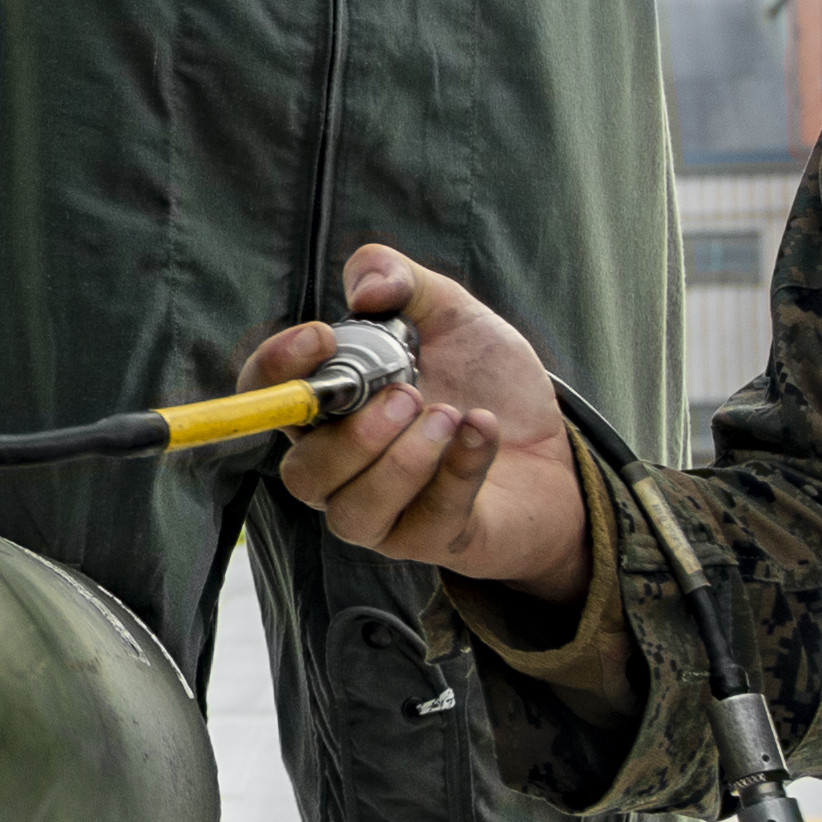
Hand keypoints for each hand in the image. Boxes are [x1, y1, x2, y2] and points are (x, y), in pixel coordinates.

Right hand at [244, 243, 603, 592]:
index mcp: (330, 409)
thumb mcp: (450, 313)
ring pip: (352, 511)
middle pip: (302, 473)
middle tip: (409, 393)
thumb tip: (364, 291)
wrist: (555, 445)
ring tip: (451, 416)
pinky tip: (485, 431)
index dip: (275, 372)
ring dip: (403, 461)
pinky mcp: (430, 541)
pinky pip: (427, 519)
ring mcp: (382, 514)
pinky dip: (459, 469)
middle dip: (353, 436)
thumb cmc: (487, 384)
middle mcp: (341, 469)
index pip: (265, 398)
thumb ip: (402, 281)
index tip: (323, 336)